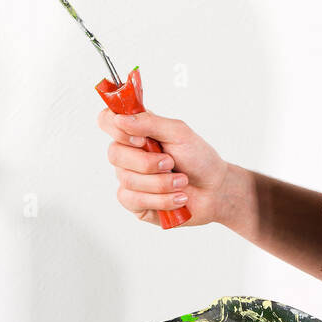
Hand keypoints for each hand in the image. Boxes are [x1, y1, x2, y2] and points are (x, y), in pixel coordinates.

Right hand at [96, 106, 230, 227]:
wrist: (215, 190)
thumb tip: (120, 119)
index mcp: (137, 131)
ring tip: (181, 182)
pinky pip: (133, 200)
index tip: (140, 139)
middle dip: (147, 162)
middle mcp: (129, 153)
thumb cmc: (198, 157)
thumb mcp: (178, 132)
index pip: (107, 121)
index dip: (115, 128)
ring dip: (161, 183)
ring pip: (127, 179)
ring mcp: (129, 178)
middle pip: (114, 153)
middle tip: (171, 162)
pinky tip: (177, 198)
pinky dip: (160, 200)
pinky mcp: (134, 202)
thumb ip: (150, 123)